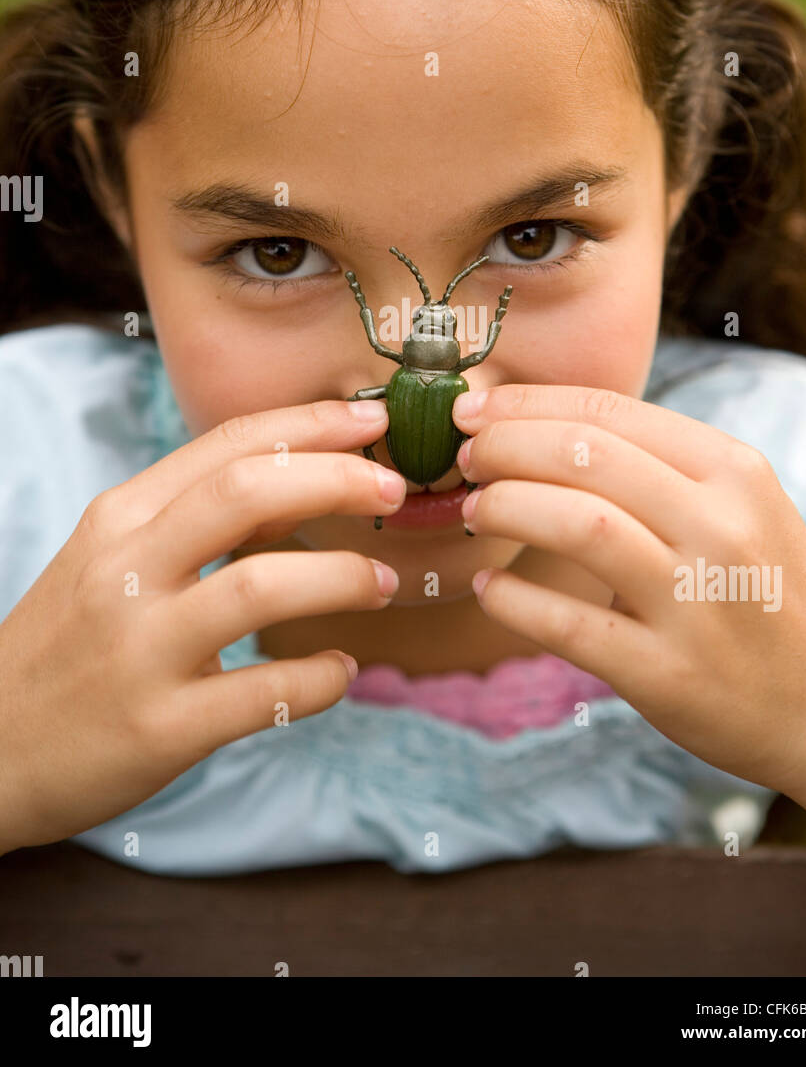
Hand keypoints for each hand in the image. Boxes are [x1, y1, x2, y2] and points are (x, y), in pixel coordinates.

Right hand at [0, 399, 404, 853]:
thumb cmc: (70, 642)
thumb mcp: (112, 557)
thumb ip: (198, 516)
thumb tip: (310, 478)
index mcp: (120, 518)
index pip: (228, 444)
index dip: (312, 425)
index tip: (375, 419)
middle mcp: (125, 572)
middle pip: (247, 494)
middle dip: (337, 479)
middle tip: (395, 489)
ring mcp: (140, 650)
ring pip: (260, 587)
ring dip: (341, 577)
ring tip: (381, 582)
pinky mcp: (159, 728)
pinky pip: (263, 694)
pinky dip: (320, 677)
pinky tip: (341, 669)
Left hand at [453, 384, 805, 799]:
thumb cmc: (770, 596)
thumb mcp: (744, 508)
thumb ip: (663, 468)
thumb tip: (549, 429)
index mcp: (734, 472)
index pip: (610, 411)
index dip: (527, 404)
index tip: (477, 409)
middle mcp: (720, 526)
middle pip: (583, 456)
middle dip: (504, 448)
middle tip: (466, 460)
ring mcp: (695, 602)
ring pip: (574, 524)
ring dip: (504, 509)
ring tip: (474, 512)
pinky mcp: (666, 674)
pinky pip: (568, 624)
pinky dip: (514, 600)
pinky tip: (490, 589)